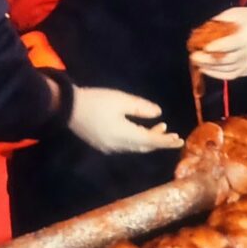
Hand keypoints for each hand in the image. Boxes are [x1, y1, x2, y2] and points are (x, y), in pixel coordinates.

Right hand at [69, 87, 183, 153]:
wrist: (67, 107)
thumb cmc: (95, 100)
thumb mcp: (121, 100)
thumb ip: (141, 108)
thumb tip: (158, 113)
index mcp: (124, 135)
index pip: (151, 141)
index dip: (166, 141)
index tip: (179, 140)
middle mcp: (118, 146)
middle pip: (144, 147)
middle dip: (159, 142)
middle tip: (173, 135)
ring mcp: (108, 147)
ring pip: (135, 148)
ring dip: (148, 140)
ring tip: (160, 127)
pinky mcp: (102, 144)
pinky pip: (125, 146)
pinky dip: (137, 140)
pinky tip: (139, 130)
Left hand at [189, 3, 246, 81]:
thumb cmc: (246, 18)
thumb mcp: (234, 13)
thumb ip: (218, 22)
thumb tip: (200, 31)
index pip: (232, 44)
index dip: (218, 46)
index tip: (204, 47)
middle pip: (228, 59)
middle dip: (208, 60)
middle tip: (193, 56)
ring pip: (228, 70)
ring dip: (209, 68)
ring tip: (196, 63)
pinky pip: (231, 75)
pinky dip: (216, 75)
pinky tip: (205, 70)